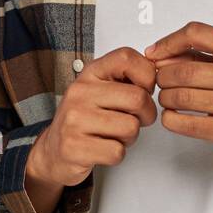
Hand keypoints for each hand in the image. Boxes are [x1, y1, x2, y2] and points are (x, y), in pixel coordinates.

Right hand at [26, 47, 157, 188]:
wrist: (53, 150)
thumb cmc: (85, 119)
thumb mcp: (100, 89)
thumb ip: (125, 79)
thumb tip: (159, 75)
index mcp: (90, 73)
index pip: (127, 58)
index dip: (147, 75)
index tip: (144, 89)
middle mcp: (80, 92)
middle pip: (138, 98)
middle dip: (146, 114)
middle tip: (136, 119)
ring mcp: (74, 119)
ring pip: (131, 128)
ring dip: (130, 137)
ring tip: (114, 134)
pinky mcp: (74, 147)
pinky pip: (117, 152)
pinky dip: (117, 154)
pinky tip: (103, 148)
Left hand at [144, 21, 212, 159]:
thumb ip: (200, 54)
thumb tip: (157, 56)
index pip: (195, 33)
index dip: (167, 42)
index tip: (154, 53)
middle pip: (182, 71)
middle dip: (162, 76)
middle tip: (161, 81)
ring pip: (180, 98)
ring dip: (165, 98)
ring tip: (168, 98)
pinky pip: (185, 124)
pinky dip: (170, 119)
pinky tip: (173, 116)